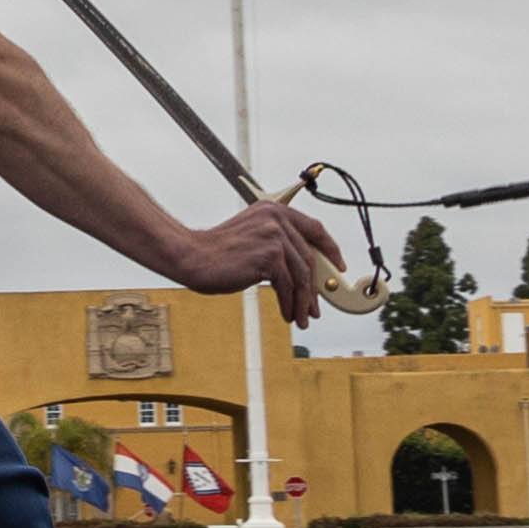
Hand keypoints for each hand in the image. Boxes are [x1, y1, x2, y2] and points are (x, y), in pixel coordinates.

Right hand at [170, 198, 338, 323]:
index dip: (331, 250)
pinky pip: (288, 285)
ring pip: (301, 275)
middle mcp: (277, 220)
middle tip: (314, 306)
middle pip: (309, 258)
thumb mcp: (251, 240)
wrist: (190, 257)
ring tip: (300, 317)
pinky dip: (289, 303)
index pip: (315, 229)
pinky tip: (287, 313)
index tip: (337, 266)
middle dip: (314, 288)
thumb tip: (303, 273)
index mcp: (274, 211)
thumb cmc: (214, 253)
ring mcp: (274, 237)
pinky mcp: (269, 256)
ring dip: (302, 301)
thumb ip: (277, 247)